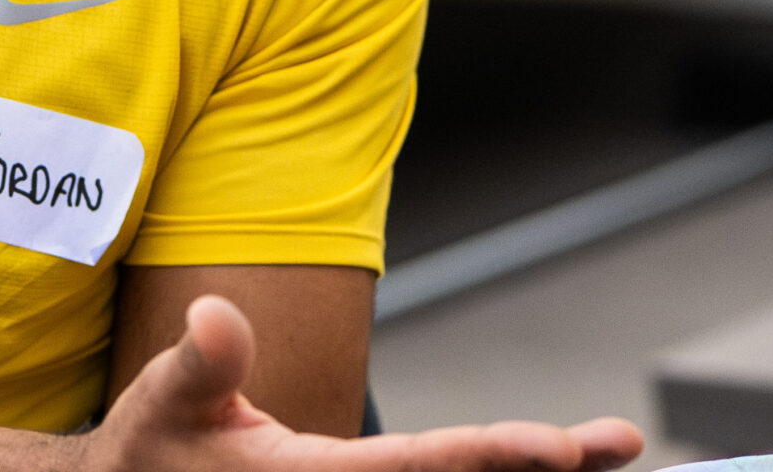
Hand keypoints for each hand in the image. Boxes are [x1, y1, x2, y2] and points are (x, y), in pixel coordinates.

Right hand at [87, 295, 643, 471]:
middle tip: (622, 444)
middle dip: (543, 470)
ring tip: (605, 453)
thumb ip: (199, 364)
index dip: (494, 454)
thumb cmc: (151, 450)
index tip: (563, 448)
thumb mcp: (161, 403)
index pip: (422, 467)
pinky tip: (538, 469)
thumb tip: (217, 316)